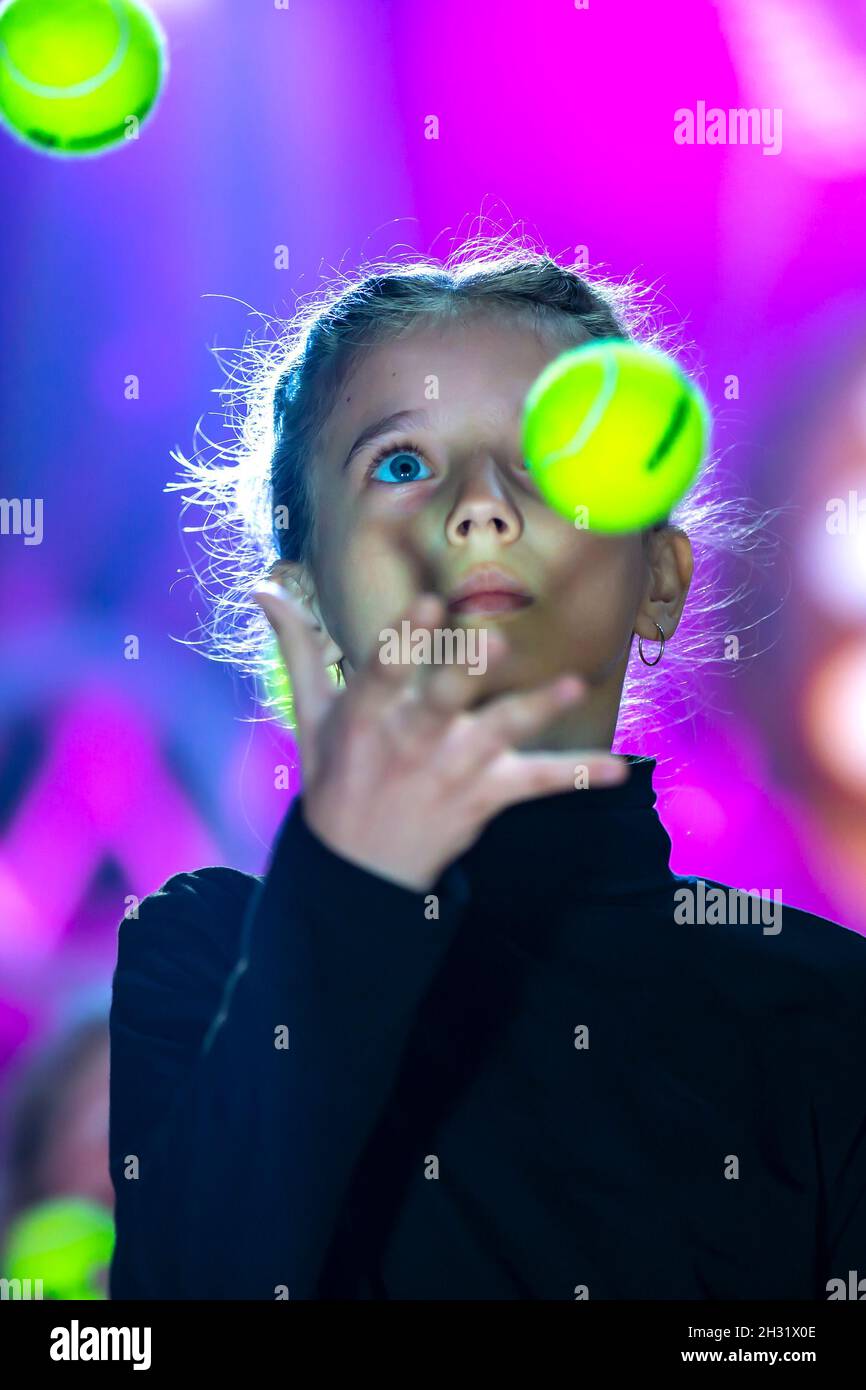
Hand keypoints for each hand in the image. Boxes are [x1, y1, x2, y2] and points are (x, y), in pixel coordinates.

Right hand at [252, 584, 628, 891]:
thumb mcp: (311, 716)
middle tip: (490, 643)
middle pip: (442, 700)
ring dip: (534, 709)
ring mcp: (453, 770)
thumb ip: (298, 647)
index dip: (404, 637)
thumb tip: (263, 588)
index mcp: (366, 717)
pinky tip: (621, 768)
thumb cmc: (335, 779)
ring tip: (569, 685)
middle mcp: (411, 741)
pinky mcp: (487, 797)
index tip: (427, 603)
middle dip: (465, 671)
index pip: (383, 671)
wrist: (357, 871)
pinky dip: (580, 775)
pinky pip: (539, 784)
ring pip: (497, 733)